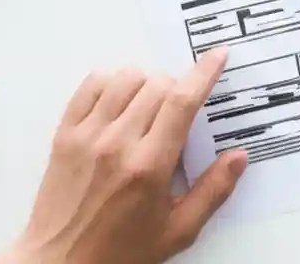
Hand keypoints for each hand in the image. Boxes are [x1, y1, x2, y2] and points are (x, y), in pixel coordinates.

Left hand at [0, 49, 247, 263]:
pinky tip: (118, 103)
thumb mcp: (177, 231)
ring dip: (144, 84)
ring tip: (148, 109)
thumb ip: (212, 192)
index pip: (182, 103)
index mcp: (149, 167)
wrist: (61, 262)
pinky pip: (90, 87)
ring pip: (124, 79)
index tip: (217, 56)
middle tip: (178, 111)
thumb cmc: (121, 251)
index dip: (203, 73)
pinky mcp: (64, 134)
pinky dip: (109, 84)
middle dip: (176, 88)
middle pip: (156, 85)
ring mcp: (87, 136)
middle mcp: (117, 144)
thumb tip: (238, 157)